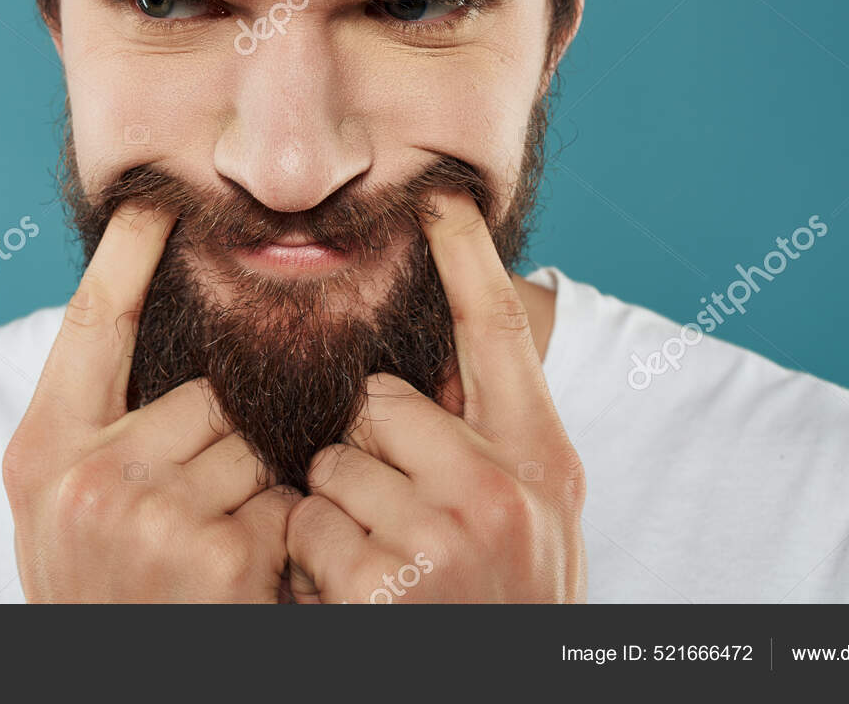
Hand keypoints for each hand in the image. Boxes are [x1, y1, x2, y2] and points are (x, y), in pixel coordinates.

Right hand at [2, 201, 298, 601]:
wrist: (103, 689)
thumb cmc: (92, 599)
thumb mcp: (60, 514)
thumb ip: (97, 436)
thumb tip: (161, 358)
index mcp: (42, 452)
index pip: (92, 327)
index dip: (126, 257)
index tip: (156, 200)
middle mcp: (87, 475)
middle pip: (203, 397)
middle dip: (216, 448)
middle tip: (184, 520)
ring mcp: (150, 517)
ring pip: (249, 449)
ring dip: (248, 498)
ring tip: (203, 560)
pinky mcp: (213, 559)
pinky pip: (282, 507)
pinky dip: (276, 545)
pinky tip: (236, 590)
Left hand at [285, 190, 585, 602]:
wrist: (502, 702)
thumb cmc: (509, 611)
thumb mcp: (534, 523)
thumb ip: (493, 444)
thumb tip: (436, 365)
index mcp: (543, 463)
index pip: (498, 334)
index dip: (467, 258)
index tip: (439, 195)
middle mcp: (500, 491)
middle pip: (382, 402)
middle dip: (369, 452)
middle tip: (400, 518)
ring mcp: (442, 539)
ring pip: (334, 464)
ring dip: (336, 514)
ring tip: (381, 567)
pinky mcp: (383, 585)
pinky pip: (304, 527)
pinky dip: (310, 562)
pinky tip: (353, 599)